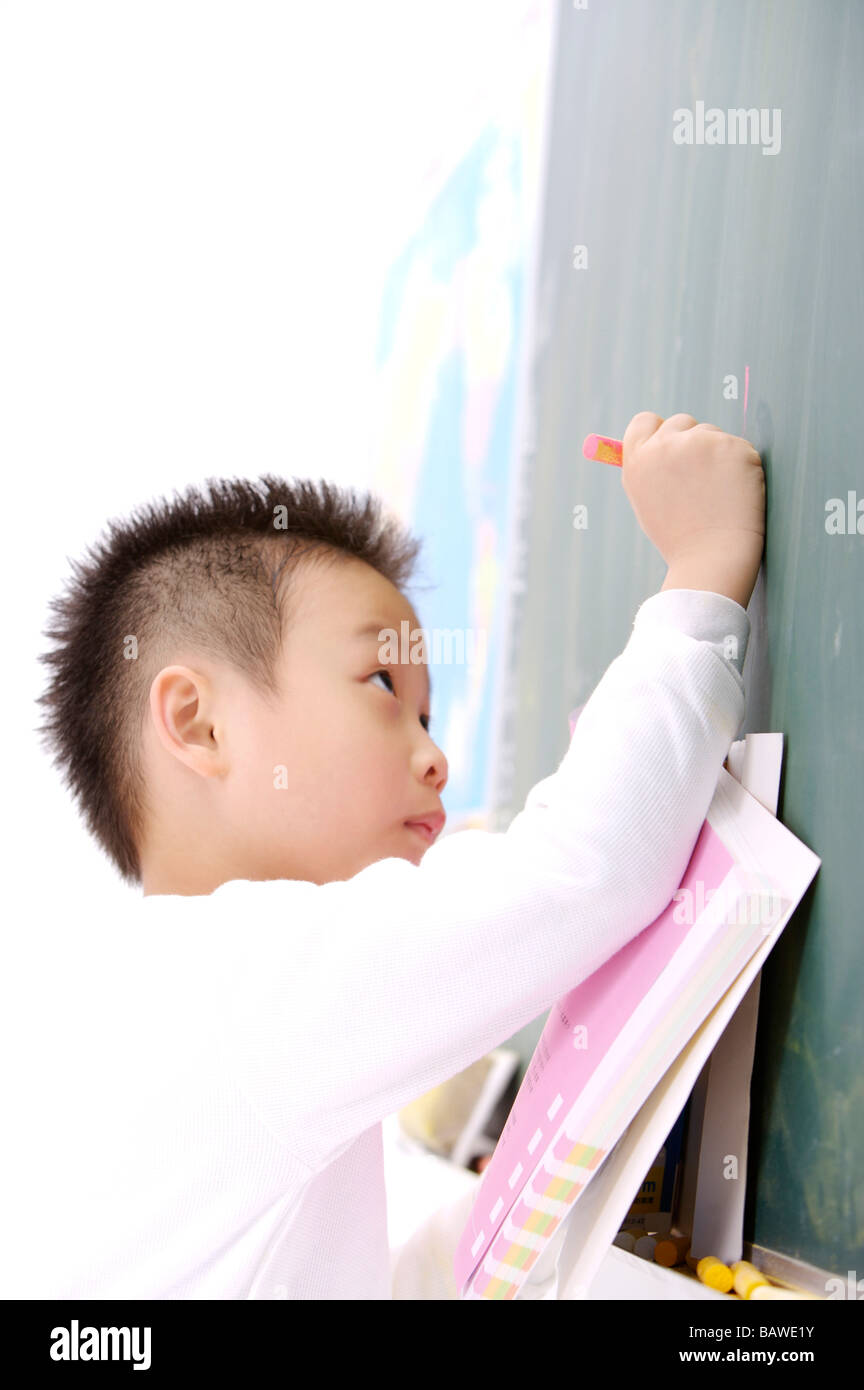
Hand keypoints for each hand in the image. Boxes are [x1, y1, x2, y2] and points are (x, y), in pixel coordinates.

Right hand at [621, 411, 765, 606]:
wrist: (711, 558)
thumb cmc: (680, 539)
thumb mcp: (648, 502)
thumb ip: (649, 469)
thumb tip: (658, 445)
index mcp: (638, 460)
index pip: (645, 421)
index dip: (660, 432)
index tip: (673, 446)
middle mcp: (665, 445)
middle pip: (682, 422)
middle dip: (694, 442)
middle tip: (703, 480)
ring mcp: (700, 443)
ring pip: (714, 435)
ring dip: (719, 456)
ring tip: (718, 495)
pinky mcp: (733, 446)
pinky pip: (740, 449)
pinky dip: (742, 468)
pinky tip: (736, 495)